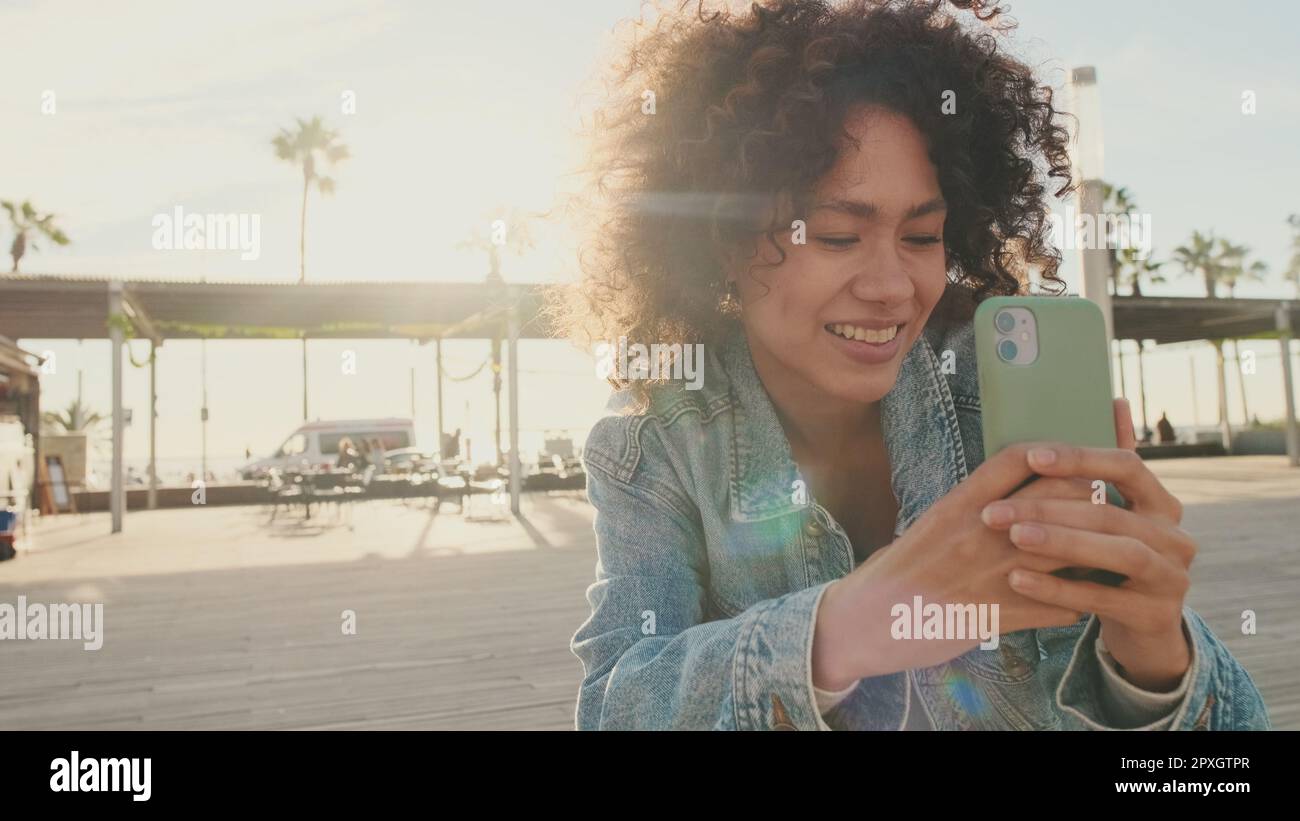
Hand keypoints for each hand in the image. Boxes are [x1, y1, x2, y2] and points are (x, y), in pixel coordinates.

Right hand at [812, 441, 1082, 690]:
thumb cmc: (895, 573)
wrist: (865, 620)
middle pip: (1055, 496)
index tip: (1073, 464)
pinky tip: (1076, 607)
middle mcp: (979, 531)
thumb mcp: (929, 525)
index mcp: (958, 503)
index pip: (1018, 459)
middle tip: (1103, 509)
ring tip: (1102, 560)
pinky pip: (1057, 608)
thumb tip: (1008, 500)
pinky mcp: (996, 615)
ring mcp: (990, 573)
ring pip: (1067, 552)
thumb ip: (969, 510)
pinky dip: (1073, 606)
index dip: (1055, 454)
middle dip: (1088, 499)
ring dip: (1092, 556)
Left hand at [979, 399, 1194, 690]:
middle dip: (1050, 509)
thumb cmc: (1112, 559)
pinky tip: (1017, 580)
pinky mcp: (1155, 614)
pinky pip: (1101, 598)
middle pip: (1112, 512)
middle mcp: (1176, 536)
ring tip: (1012, 537)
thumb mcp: (1115, 512)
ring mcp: (1172, 577)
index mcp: (1162, 503)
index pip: (1129, 466)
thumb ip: (1109, 466)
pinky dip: (1056, 589)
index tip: (1033, 457)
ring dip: (1060, 542)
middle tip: (996, 512)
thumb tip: (1114, 401)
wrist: (1140, 625)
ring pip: (1117, 553)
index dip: (1082, 459)